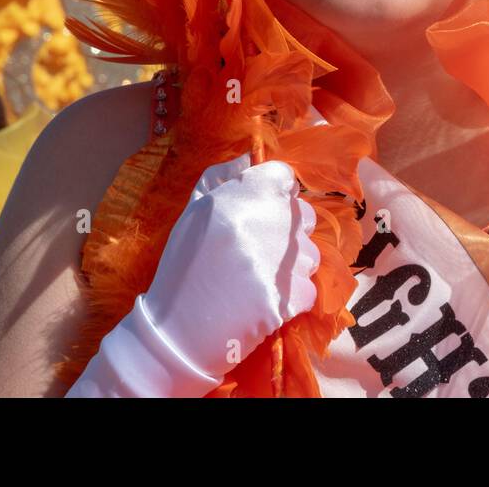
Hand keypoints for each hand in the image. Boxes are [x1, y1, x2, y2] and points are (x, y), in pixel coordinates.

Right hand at [67, 159, 318, 396]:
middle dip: (288, 228)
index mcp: (244, 196)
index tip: (263, 208)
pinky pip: (309, 288)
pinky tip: (267, 300)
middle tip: (261, 248)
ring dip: (293, 265)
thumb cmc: (182, 267)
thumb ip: (221, 178)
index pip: (284, 176)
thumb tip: (249, 157)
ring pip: (311, 253)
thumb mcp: (193, 212)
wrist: (177, 330)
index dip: (275, 192)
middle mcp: (269, 222)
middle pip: (303, 213)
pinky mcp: (291, 297)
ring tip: (262, 277)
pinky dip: (294, 296)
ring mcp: (283, 261)